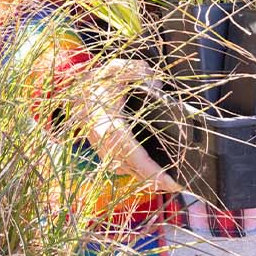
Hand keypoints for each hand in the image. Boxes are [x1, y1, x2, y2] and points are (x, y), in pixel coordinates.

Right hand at [71, 59, 183, 193]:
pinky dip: (138, 172)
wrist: (76, 91)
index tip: (171, 182)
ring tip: (169, 183)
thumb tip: (156, 86)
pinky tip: (153, 175)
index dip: (152, 171)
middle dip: (156, 180)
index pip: (133, 154)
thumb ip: (137, 71)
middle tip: (178, 186)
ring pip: (128, 171)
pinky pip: (122, 167)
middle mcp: (104, 143)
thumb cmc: (100, 81)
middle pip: (133, 170)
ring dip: (147, 179)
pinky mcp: (104, 152)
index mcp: (109, 125)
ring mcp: (102, 150)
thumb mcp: (118, 69)